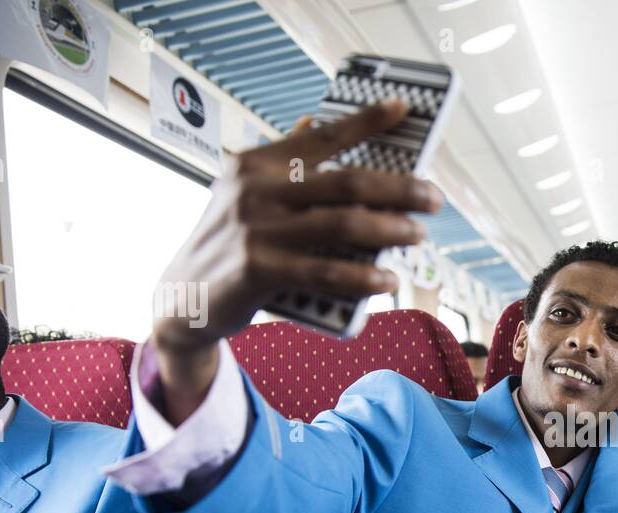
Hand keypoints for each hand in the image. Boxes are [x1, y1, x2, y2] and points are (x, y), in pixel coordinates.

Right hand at [150, 102, 441, 420]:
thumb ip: (283, 164)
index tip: (403, 110)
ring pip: (342, 225)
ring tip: (417, 235)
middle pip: (346, 182)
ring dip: (390, 229)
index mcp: (257, 163)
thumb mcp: (247, 195)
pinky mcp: (258, 270)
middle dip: (399, 188)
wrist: (184, 298)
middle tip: (434, 198)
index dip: (366, 122)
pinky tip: (387, 280)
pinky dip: (361, 277)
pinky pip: (324, 272)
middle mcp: (255, 189)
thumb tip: (314, 123)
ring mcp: (257, 229)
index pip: (322, 136)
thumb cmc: (231, 242)